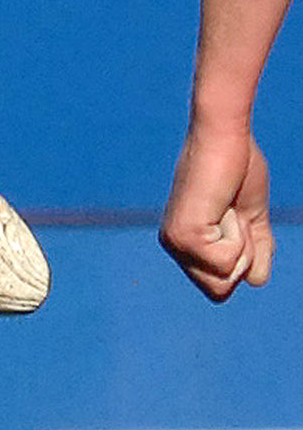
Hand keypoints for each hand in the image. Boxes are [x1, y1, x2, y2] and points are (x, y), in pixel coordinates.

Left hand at [162, 119, 274, 300]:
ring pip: (228, 276)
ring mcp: (176, 242)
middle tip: (232, 216)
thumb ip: (254, 250)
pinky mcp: (184, 235)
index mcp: (186, 243)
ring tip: (226, 208)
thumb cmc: (238, 169)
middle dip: (242, 258)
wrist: (226, 139)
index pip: (219, 288)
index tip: (236, 220)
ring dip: (242, 243)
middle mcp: (174, 245)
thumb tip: (254, 281)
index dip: (243, 261)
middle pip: (220, 291)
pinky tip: (223, 206)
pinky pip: (228, 262)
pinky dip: (238, 235)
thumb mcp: (250, 218)